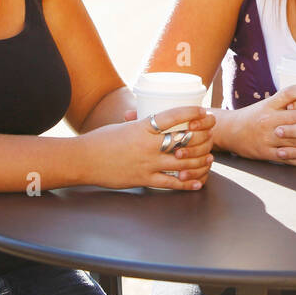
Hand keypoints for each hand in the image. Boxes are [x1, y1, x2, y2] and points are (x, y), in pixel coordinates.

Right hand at [81, 106, 214, 190]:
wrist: (83, 160)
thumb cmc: (100, 140)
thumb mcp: (123, 126)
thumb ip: (139, 123)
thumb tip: (146, 115)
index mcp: (142, 127)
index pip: (173, 116)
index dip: (191, 113)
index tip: (204, 111)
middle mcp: (147, 144)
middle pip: (183, 140)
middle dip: (202, 137)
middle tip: (212, 134)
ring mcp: (147, 163)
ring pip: (182, 162)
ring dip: (199, 160)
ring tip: (210, 158)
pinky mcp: (144, 179)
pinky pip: (170, 183)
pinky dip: (186, 183)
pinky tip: (197, 182)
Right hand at [219, 84, 295, 165]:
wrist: (231, 132)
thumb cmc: (255, 116)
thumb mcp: (268, 104)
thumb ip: (288, 101)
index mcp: (269, 105)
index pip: (289, 94)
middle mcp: (269, 120)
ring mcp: (268, 138)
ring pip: (295, 140)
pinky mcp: (267, 154)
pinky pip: (288, 158)